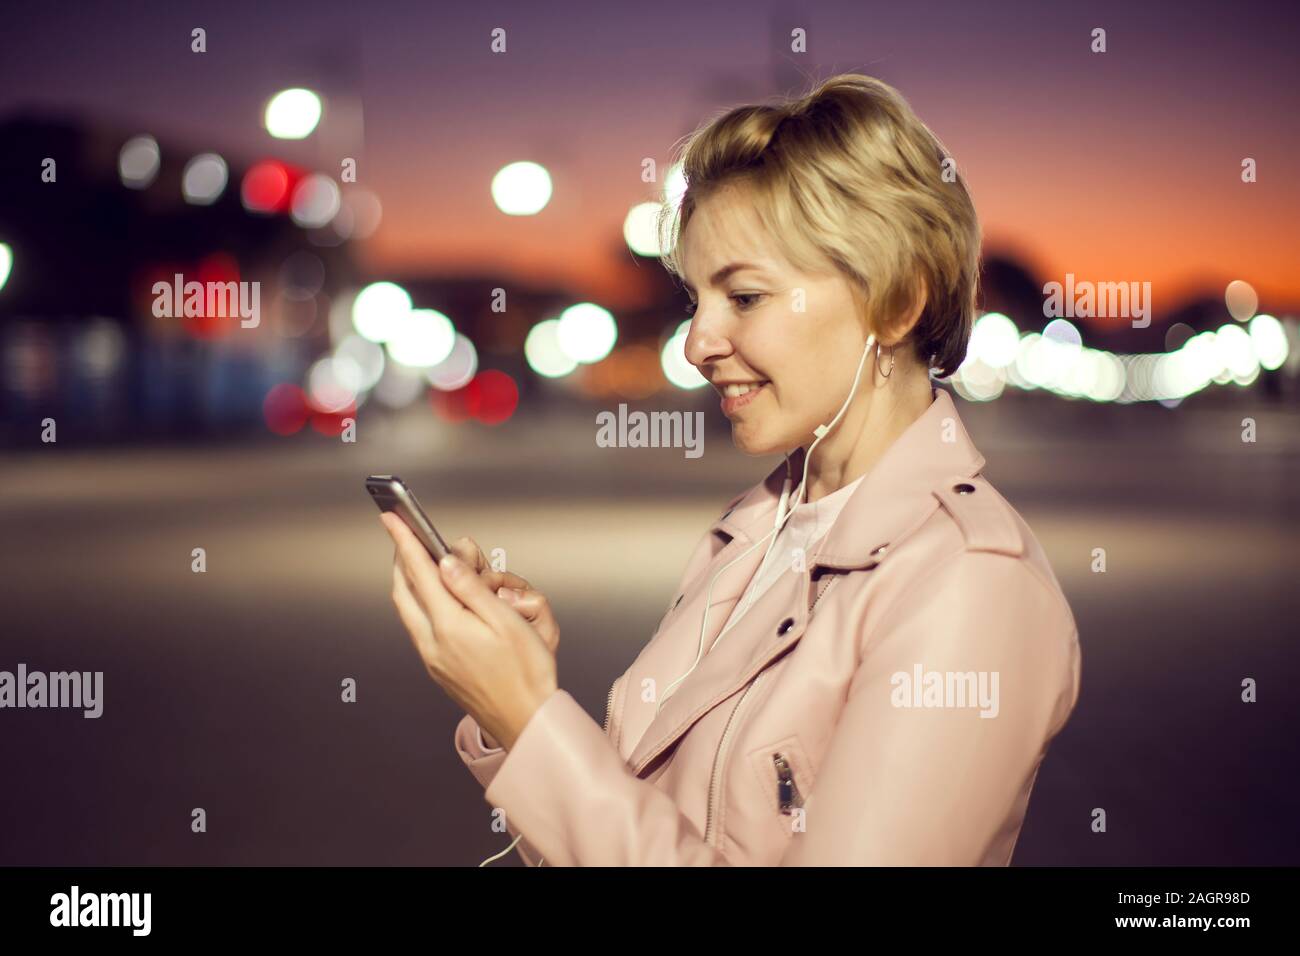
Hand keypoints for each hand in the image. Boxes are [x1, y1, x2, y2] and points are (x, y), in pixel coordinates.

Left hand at [382, 513, 557, 750]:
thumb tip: (447, 563)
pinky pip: (420, 627)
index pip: (420, 572)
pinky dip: (423, 605)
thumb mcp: (507, 621)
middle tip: (409, 539)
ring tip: (430, 567)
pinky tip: (440, 602)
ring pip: (410, 610)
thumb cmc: (526, 674)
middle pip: (404, 591)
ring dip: (412, 584)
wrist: (525, 719)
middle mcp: (433, 643)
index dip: (405, 541)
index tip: (392, 519)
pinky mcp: (438, 669)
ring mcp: (432, 658)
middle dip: (403, 561)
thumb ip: (472, 589)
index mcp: (449, 626)